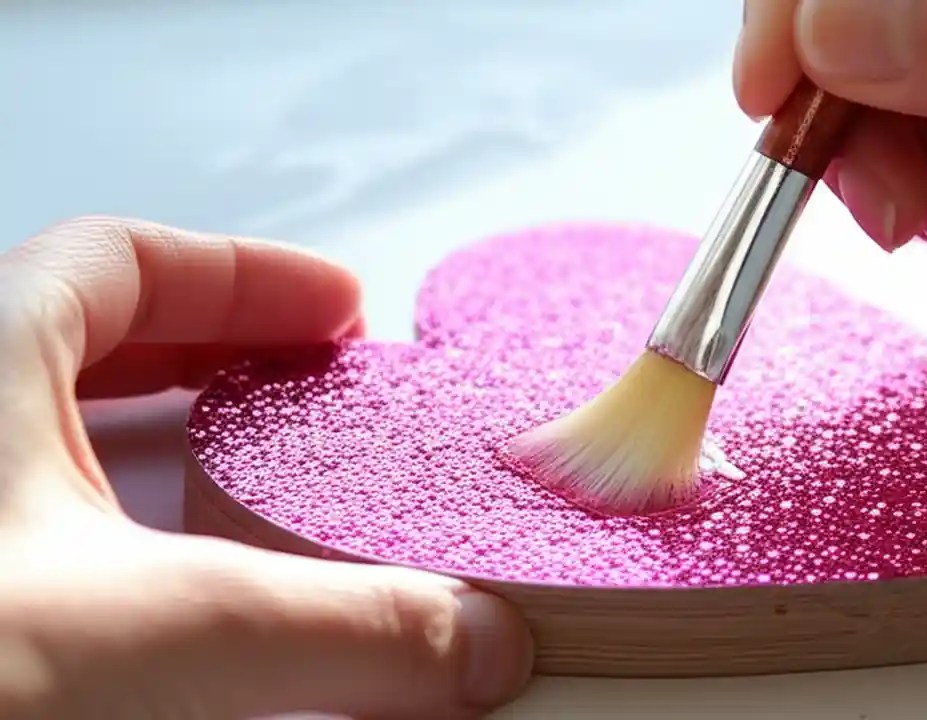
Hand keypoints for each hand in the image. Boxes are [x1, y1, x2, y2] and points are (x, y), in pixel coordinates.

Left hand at [0, 217, 532, 718]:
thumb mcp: (146, 637)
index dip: (246, 275)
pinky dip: (128, 549)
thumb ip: (334, 635)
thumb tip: (471, 640)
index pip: (120, 262)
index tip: (341, 309)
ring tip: (260, 475)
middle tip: (314, 380)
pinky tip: (182, 598)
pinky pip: (48, 540)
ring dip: (167, 449)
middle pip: (91, 341)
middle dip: (218, 354)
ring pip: (59, 444)